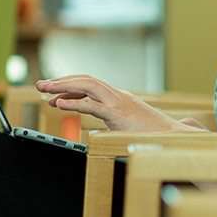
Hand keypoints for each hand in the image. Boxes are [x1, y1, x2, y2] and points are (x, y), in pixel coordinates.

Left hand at [35, 76, 201, 132]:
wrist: (176, 137)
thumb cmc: (156, 135)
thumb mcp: (130, 127)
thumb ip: (116, 124)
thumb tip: (105, 130)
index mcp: (119, 97)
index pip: (89, 85)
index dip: (69, 87)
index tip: (53, 95)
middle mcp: (117, 95)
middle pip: (85, 79)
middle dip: (60, 81)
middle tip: (40, 85)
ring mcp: (118, 102)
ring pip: (86, 85)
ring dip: (62, 85)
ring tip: (44, 89)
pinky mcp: (118, 113)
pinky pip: (93, 105)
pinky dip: (74, 102)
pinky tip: (59, 103)